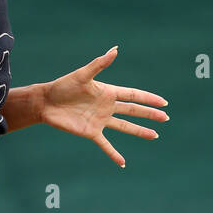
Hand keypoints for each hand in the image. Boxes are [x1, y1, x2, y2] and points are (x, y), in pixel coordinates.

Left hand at [40, 46, 168, 166]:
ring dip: (139, 131)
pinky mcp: (91, 132)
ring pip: (125, 127)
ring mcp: (101, 120)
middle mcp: (107, 107)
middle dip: (150, 114)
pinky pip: (105, 145)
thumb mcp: (83, 75)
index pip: (133, 95)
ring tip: (154, 135)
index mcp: (108, 92)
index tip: (163, 103)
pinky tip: (123, 163)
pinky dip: (114, 154)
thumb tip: (115, 49)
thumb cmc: (63, 86)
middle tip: (165, 118)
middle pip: (133, 111)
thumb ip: (100, 64)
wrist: (47, 102)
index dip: (148, 99)